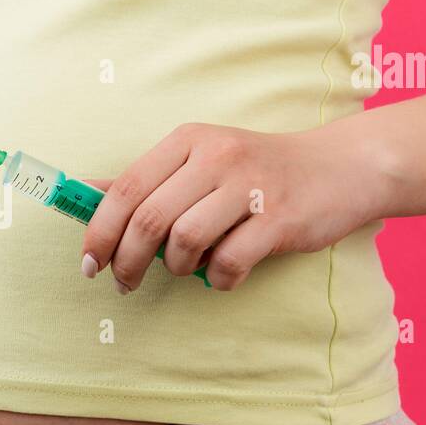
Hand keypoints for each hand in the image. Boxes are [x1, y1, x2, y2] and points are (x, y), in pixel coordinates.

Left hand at [81, 121, 391, 291]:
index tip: (88, 263)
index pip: (125, 188)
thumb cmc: (257, 172)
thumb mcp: (199, 161)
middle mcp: (216, 156)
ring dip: (176, 268)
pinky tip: (225, 272)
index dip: (98, 231)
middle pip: (148, 220)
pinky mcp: (280, 218)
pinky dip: (218, 279)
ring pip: (184, 242)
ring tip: (186, 267)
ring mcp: (250, 186)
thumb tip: (83, 193)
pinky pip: (228, 263)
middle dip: (126, 262)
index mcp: (188, 140)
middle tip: (123, 284)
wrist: (341, 167)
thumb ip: (145, 180)